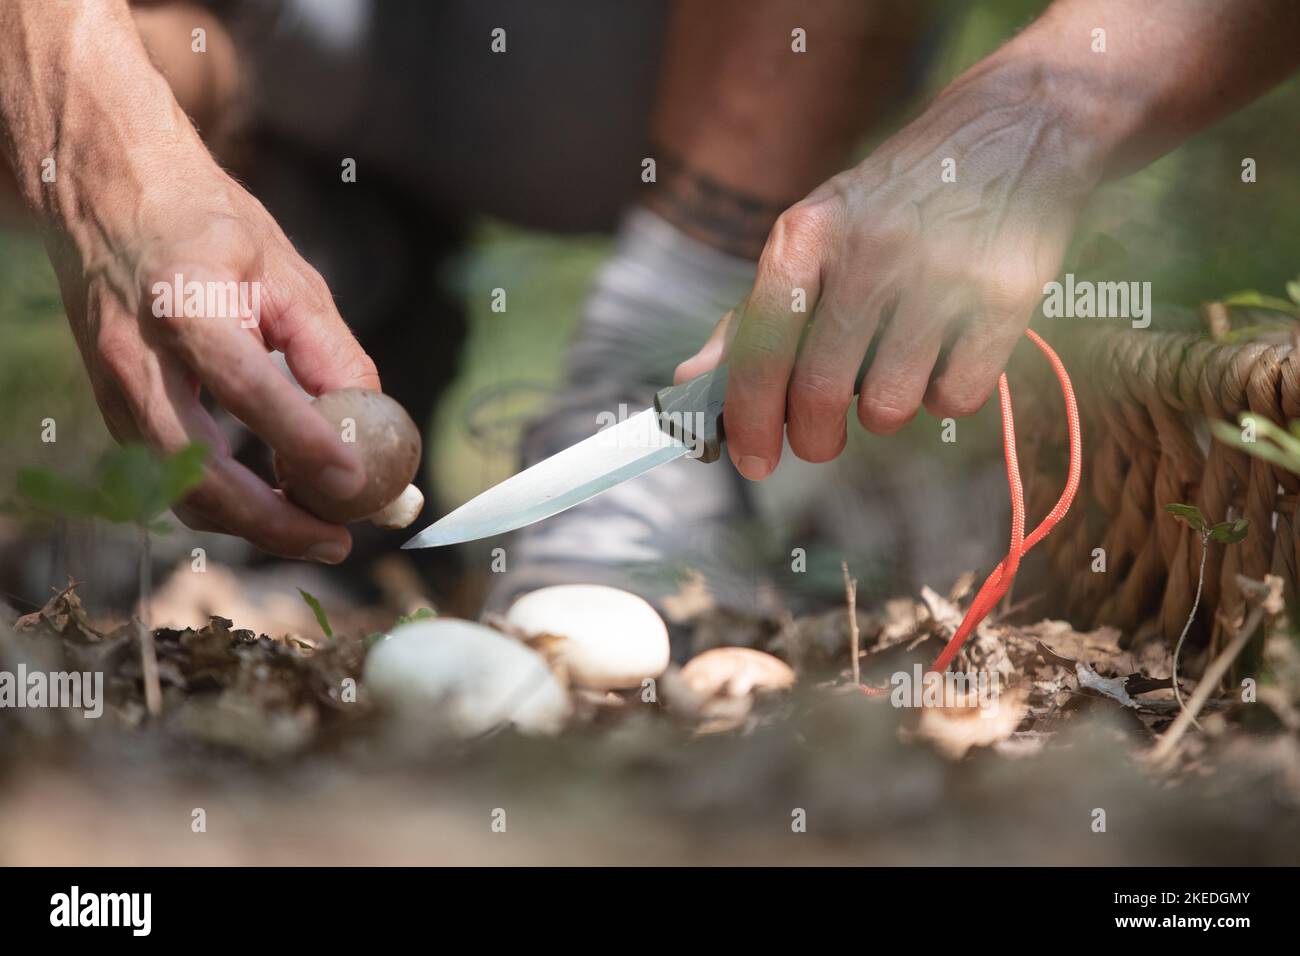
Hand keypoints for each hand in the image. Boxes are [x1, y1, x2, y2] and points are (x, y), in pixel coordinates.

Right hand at [55, 139, 378, 561]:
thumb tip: (370, 424)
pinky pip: (169, 477)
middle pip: (196, 466)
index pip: (245, 385)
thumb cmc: (207, 227)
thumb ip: (329, 351)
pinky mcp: (114, 411)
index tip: (355, 481)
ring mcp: (114, 389)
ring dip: (250, 524)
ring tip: (318, 532)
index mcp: (183, 301)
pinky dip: (224, 504)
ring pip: (178, 488)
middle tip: (338, 539)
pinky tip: (274, 505)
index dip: (301, 439)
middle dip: (271, 519)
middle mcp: (135, 353)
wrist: (109, 196)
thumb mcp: (286, 272)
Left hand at [676, 65, 1099, 479]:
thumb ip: (752, 316)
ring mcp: (940, 275)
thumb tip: (688, 385)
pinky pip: (954, 400)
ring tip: (895, 365)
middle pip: (820, 393)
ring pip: (888, 408)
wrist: (1012, 132)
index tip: (750, 461)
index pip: (760, 352)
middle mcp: (868, 251)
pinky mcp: (1003, 298)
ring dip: (884, 411)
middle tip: (821, 439)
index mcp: (805, 235)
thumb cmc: (891, 206)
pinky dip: (945, 396)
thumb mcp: (813, 236)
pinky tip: (945, 351)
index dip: (748, 420)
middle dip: (815, 437)